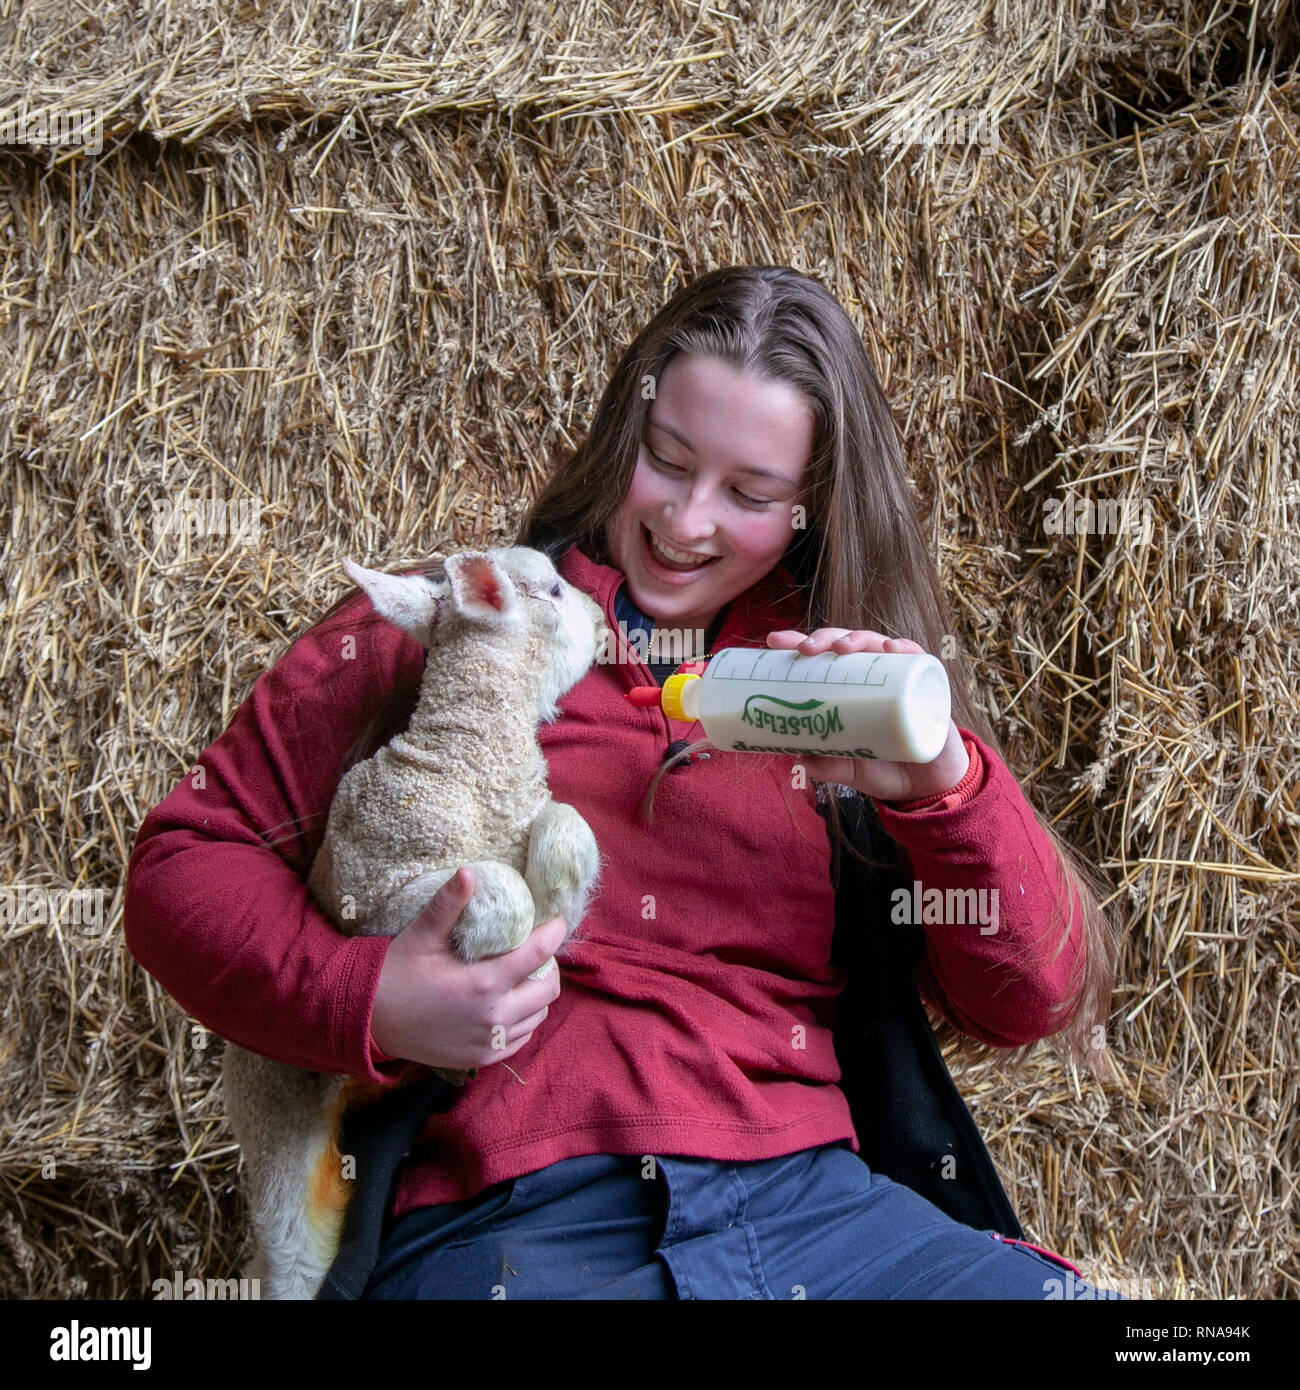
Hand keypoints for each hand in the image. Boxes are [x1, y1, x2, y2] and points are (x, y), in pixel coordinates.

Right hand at [371, 867, 565, 1070]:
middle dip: (549, 966)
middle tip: (534, 950)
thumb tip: (468, 871)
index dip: (555, 933)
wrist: (371, 1021)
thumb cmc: (397, 973)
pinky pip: (522, 1037)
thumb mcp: (422, 935)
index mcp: (484, 984)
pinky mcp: (482, 1058)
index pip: (539, 954)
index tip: (557, 921)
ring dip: (537, 993)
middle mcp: (493, 1017)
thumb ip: (448, 904)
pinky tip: (507, 1002)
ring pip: (539, 1015)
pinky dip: (524, 1019)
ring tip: (521, 975)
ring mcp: (489, 1042)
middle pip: (549, 990)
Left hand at [765, 628, 969, 802]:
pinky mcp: (926, 686)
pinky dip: (905, 648)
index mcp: (849, 689)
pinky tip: (890, 648)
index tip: (773, 641)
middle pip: (846, 644)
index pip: (822, 657)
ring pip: (876, 644)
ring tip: (842, 648)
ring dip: (858, 639)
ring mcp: (898, 677)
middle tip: (805, 649)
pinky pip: (917, 659)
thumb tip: (799, 763)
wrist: (928, 787)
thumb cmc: (885, 768)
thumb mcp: (850, 770)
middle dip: (824, 638)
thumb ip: (828, 766)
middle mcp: (872, 677)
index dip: (798, 643)